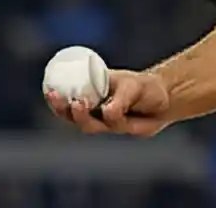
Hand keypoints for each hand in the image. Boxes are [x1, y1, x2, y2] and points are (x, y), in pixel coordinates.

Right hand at [44, 69, 170, 137]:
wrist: (167, 96)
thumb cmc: (143, 87)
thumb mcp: (131, 85)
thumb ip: (120, 100)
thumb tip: (106, 113)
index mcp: (91, 96)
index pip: (67, 100)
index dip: (55, 99)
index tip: (49, 90)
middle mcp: (95, 111)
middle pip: (71, 116)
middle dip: (61, 109)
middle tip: (57, 98)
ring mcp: (108, 122)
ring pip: (89, 124)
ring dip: (81, 116)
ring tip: (78, 103)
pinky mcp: (122, 129)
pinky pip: (112, 125)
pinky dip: (110, 116)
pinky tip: (109, 110)